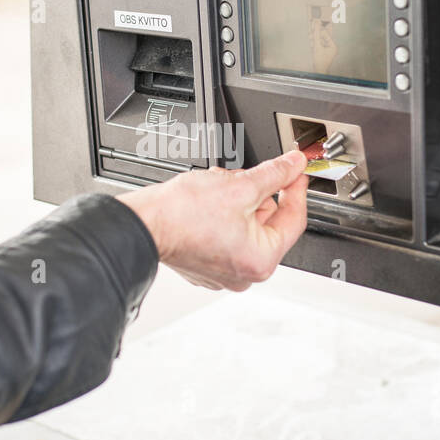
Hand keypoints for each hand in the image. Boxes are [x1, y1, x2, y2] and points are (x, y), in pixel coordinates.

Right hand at [118, 150, 308, 291]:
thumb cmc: (183, 215)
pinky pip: (227, 235)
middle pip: (267, 223)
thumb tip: (294, 165)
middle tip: (243, 177)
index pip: (294, 219)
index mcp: (260, 261)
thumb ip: (275, 174)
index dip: (296, 188)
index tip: (296, 171)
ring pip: (246, 226)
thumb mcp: (239, 185)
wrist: (144, 223)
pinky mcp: (206, 265)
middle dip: (257, 194)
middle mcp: (244, 274)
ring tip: (218, 188)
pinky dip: (222, 216)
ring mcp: (223, 272)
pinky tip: (208, 202)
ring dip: (238, 202)